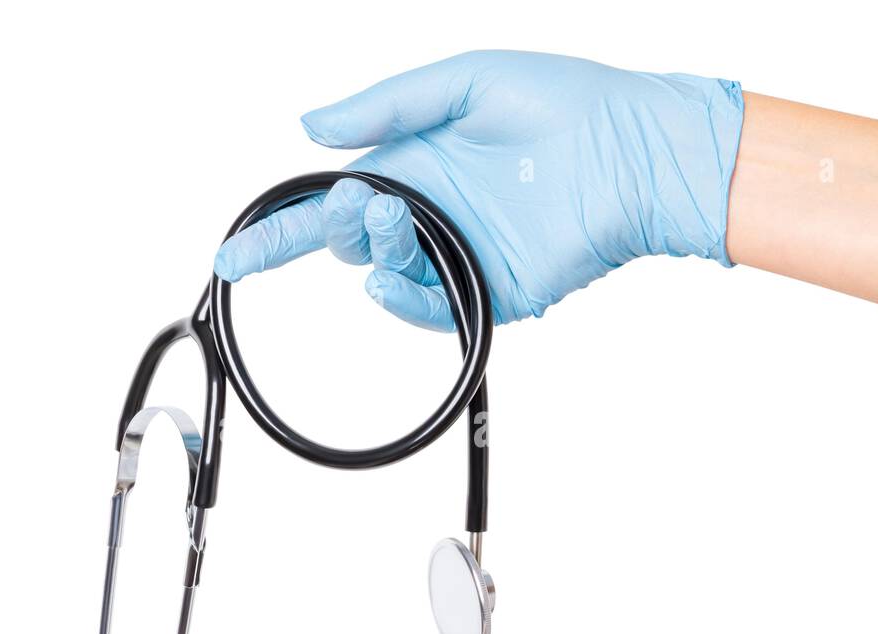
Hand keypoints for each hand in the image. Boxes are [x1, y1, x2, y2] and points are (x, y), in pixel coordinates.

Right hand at [213, 51, 742, 330]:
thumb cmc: (567, 102)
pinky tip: (392, 280)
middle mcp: (437, 212)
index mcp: (419, 163)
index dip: (285, 228)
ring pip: (389, 273)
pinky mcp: (497, 289)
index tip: (239, 250)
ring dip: (376, 250)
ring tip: (394, 211)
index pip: (336, 202)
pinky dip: (404, 300)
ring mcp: (465, 254)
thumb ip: (387, 105)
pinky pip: (436, 309)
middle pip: (355, 240)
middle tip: (362, 197)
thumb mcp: (464, 81)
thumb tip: (312, 127)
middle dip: (338, 224)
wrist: (638, 148)